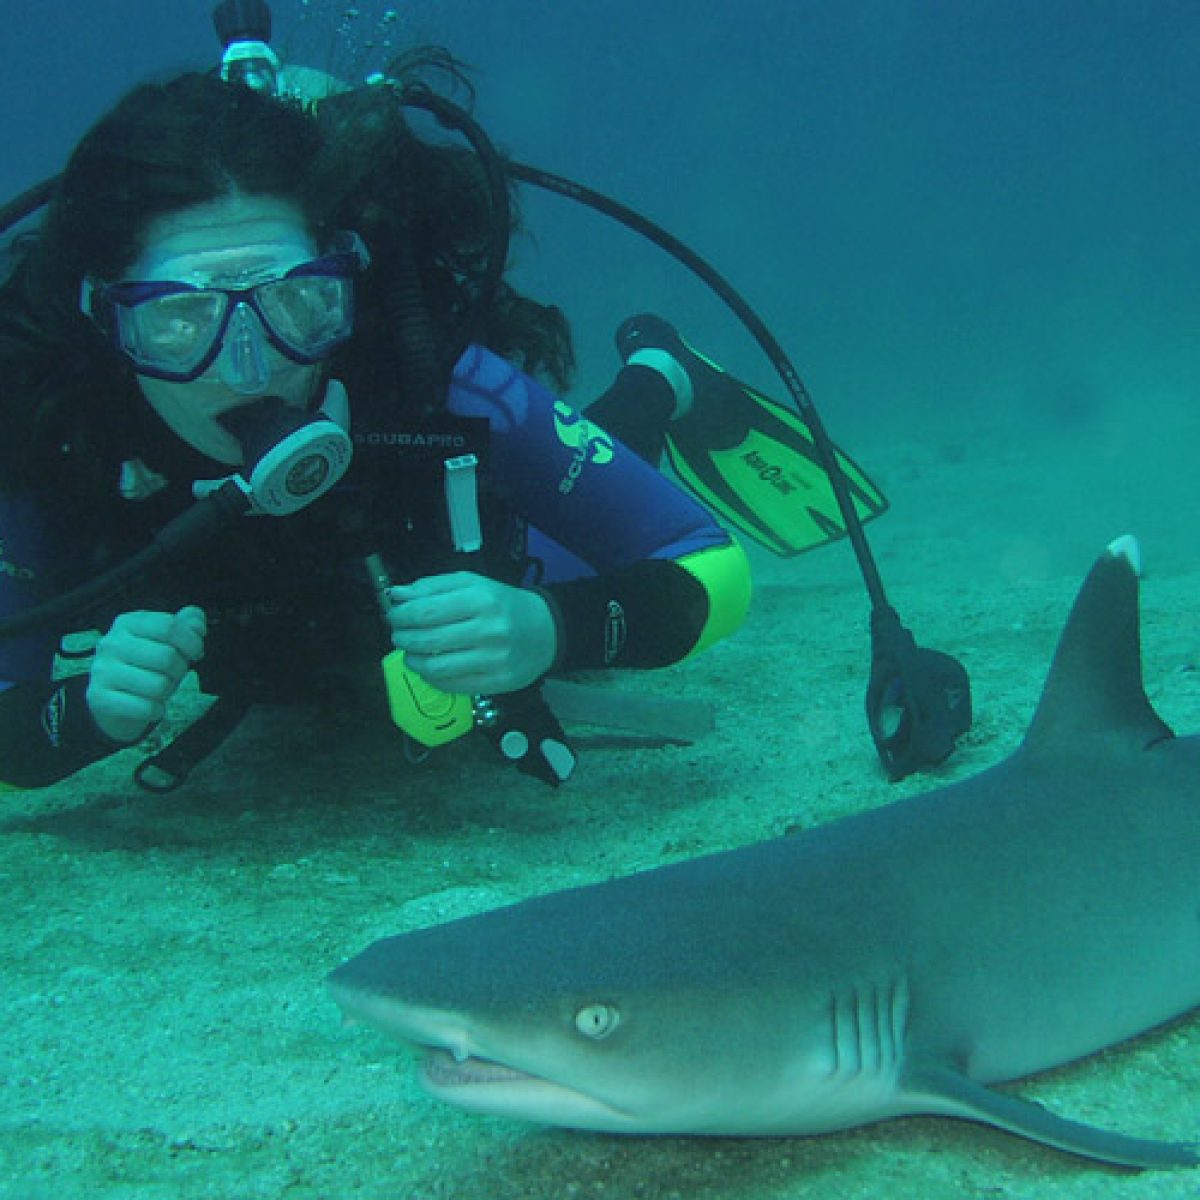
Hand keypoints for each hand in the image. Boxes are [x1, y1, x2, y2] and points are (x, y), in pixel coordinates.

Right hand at [87, 606, 206, 743]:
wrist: (115, 702)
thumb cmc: (148, 667)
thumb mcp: (168, 643)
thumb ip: (186, 626)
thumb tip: (197, 623)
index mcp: (128, 623)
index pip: (168, 626)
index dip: (191, 642)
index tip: (196, 653)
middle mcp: (111, 643)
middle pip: (167, 656)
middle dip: (180, 670)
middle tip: (173, 675)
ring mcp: (102, 670)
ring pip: (158, 685)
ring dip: (167, 692)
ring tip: (158, 690)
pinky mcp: (99, 697)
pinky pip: (146, 707)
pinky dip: (156, 710)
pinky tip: (150, 706)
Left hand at [385, 572, 556, 694]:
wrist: (546, 630)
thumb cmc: (503, 605)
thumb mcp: (473, 584)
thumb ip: (433, 587)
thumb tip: (396, 595)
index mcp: (481, 600)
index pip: (425, 612)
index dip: (401, 616)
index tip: (393, 617)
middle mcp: (488, 630)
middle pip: (427, 640)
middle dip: (403, 639)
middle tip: (399, 636)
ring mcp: (494, 660)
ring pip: (436, 668)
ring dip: (414, 661)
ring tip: (411, 654)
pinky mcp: (498, 682)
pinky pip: (452, 685)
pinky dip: (432, 678)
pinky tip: (430, 669)